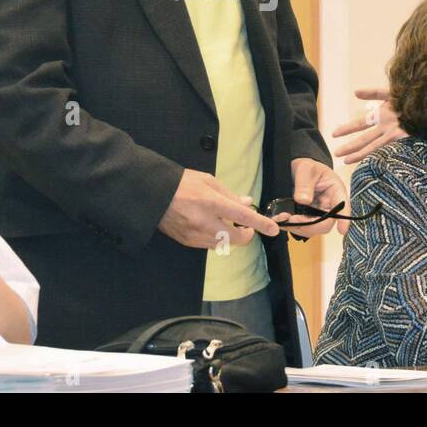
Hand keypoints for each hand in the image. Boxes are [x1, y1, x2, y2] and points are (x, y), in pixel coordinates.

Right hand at [158, 169, 280, 249]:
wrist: (152, 195)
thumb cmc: (182, 183)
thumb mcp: (208, 181)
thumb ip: (229, 194)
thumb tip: (247, 203)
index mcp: (211, 202)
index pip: (242, 216)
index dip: (261, 224)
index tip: (273, 229)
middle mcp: (205, 222)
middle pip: (237, 238)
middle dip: (246, 234)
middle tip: (246, 226)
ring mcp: (195, 235)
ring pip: (224, 244)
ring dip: (230, 236)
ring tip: (224, 222)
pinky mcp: (187, 242)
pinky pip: (209, 245)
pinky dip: (216, 238)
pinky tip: (210, 227)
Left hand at [281, 158, 349, 235]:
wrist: (298, 168)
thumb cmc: (307, 166)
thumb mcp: (305, 169)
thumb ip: (304, 184)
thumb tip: (303, 201)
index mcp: (336, 191)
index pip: (343, 206)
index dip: (344, 220)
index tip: (342, 230)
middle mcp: (330, 205)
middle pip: (326, 224)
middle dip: (309, 226)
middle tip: (292, 220)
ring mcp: (319, 213)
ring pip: (313, 229)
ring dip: (298, 227)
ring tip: (282, 219)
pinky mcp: (308, 217)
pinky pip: (302, 227)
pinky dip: (292, 226)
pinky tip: (281, 220)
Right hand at [330, 88, 406, 163]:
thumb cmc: (411, 98)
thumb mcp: (390, 93)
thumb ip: (373, 93)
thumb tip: (355, 92)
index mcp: (382, 117)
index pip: (360, 124)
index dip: (347, 128)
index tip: (334, 134)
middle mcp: (386, 128)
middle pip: (364, 139)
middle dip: (350, 146)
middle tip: (336, 154)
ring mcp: (395, 134)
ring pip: (373, 146)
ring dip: (360, 153)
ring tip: (346, 162)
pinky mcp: (405, 137)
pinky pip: (391, 147)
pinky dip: (381, 154)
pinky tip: (371, 162)